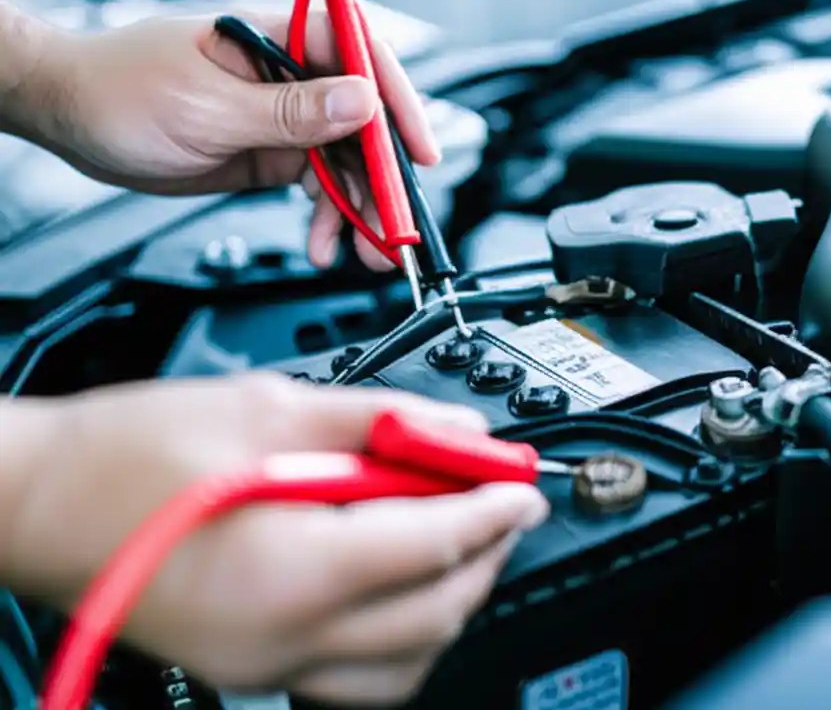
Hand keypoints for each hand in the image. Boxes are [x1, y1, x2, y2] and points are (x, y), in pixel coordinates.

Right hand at [0, 375, 547, 704]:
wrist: (37, 504)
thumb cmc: (124, 455)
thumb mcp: (267, 408)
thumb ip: (379, 421)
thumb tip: (458, 431)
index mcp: (294, 568)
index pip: (437, 545)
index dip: (497, 508)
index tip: (528, 485)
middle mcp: (286, 637)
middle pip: (437, 610)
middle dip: (487, 553)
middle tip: (504, 503)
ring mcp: (266, 667)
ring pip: (409, 660)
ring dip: (452, 599)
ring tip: (459, 538)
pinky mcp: (251, 670)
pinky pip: (361, 675)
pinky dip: (404, 635)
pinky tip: (402, 583)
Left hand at [14, 12, 436, 270]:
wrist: (72, 121)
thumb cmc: (118, 90)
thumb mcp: (206, 107)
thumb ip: (288, 111)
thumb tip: (359, 102)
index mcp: (274, 39)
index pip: (360, 57)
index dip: (397, 102)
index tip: (417, 151)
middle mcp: (289, 74)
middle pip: (363, 121)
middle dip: (383, 177)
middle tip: (396, 225)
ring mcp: (284, 115)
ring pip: (346, 162)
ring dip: (360, 209)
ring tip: (365, 251)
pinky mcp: (273, 152)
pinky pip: (319, 186)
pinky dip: (329, 218)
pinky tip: (324, 242)